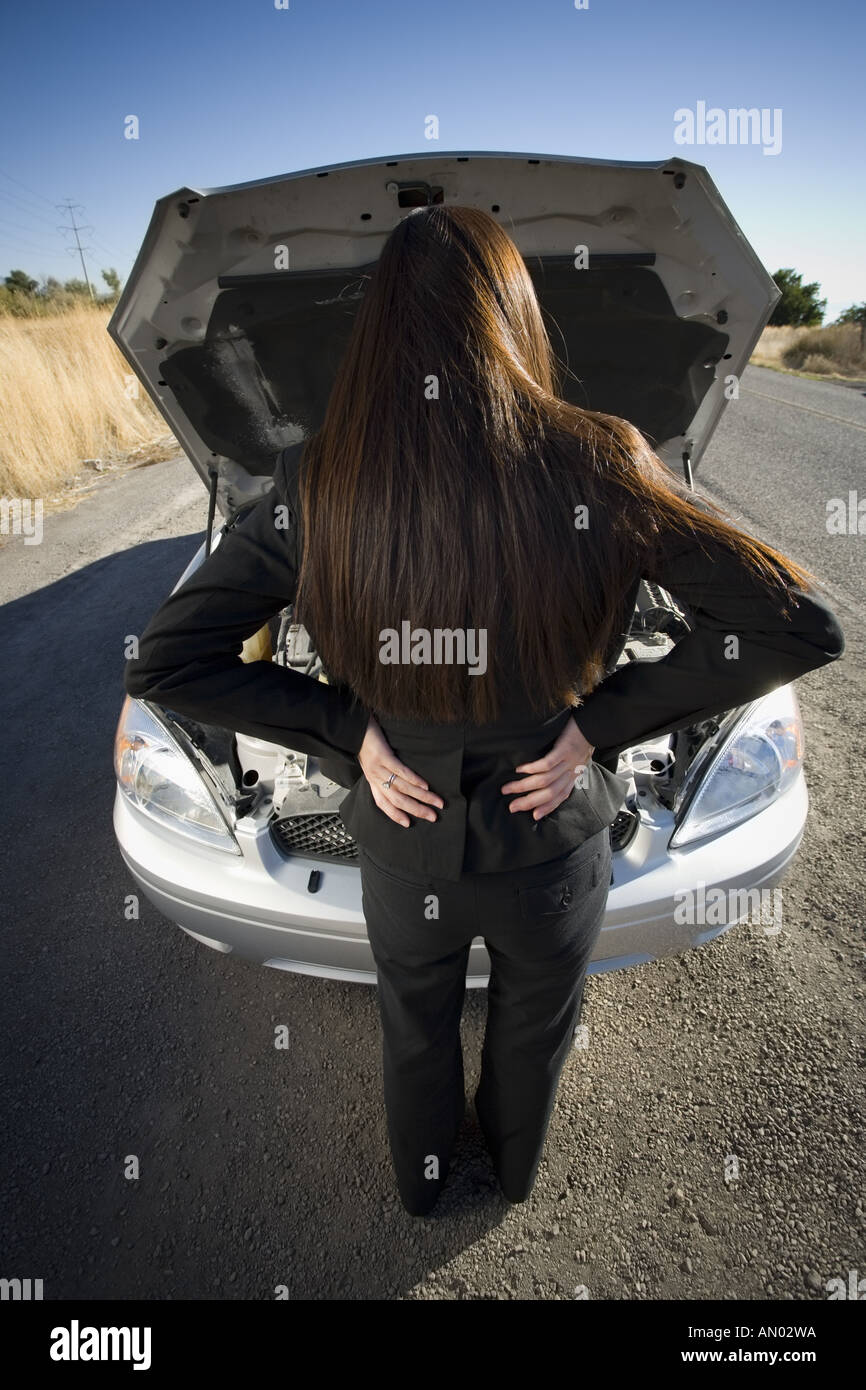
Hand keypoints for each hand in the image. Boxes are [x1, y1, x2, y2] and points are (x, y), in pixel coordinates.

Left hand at [358, 714, 444, 828]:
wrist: (354, 728)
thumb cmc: (366, 745)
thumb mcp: (372, 764)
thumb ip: (383, 775)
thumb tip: (400, 784)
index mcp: (372, 782)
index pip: (384, 804)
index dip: (396, 815)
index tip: (409, 824)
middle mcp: (375, 779)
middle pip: (397, 800)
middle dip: (417, 810)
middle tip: (433, 816)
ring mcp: (379, 768)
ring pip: (402, 788)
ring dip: (422, 797)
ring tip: (436, 801)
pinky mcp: (383, 756)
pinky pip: (400, 771)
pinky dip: (414, 780)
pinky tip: (425, 786)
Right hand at [501, 715, 594, 820]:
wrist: (595, 725)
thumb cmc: (583, 740)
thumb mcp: (577, 760)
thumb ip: (566, 770)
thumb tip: (549, 778)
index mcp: (574, 776)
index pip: (560, 797)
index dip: (547, 808)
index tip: (533, 816)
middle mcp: (571, 773)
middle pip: (549, 793)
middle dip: (529, 802)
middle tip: (512, 807)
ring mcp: (567, 762)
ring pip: (544, 781)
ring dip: (524, 786)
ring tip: (508, 788)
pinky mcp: (564, 750)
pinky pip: (546, 764)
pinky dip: (532, 768)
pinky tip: (520, 770)